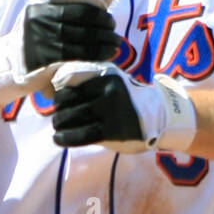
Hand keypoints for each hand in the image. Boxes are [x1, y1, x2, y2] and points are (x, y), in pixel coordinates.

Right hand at [0, 0, 118, 105]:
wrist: (11, 63)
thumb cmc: (38, 36)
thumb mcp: (51, 15)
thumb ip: (79, 4)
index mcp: (41, 3)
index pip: (76, 0)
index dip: (97, 9)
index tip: (108, 17)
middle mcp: (39, 19)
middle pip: (81, 20)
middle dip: (104, 27)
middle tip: (114, 34)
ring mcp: (40, 40)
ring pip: (81, 40)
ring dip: (103, 44)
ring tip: (114, 46)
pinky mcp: (44, 60)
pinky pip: (76, 58)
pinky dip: (94, 57)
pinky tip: (103, 57)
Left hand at [51, 61, 195, 153]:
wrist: (160, 116)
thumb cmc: (128, 99)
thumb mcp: (112, 80)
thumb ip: (89, 81)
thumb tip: (54, 88)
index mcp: (106, 74)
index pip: (69, 82)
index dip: (60, 94)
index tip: (58, 102)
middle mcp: (108, 89)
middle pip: (68, 100)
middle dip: (58, 111)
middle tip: (57, 117)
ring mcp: (111, 110)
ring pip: (71, 118)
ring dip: (59, 124)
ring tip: (58, 128)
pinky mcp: (113, 131)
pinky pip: (81, 135)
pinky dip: (65, 137)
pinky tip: (58, 139)